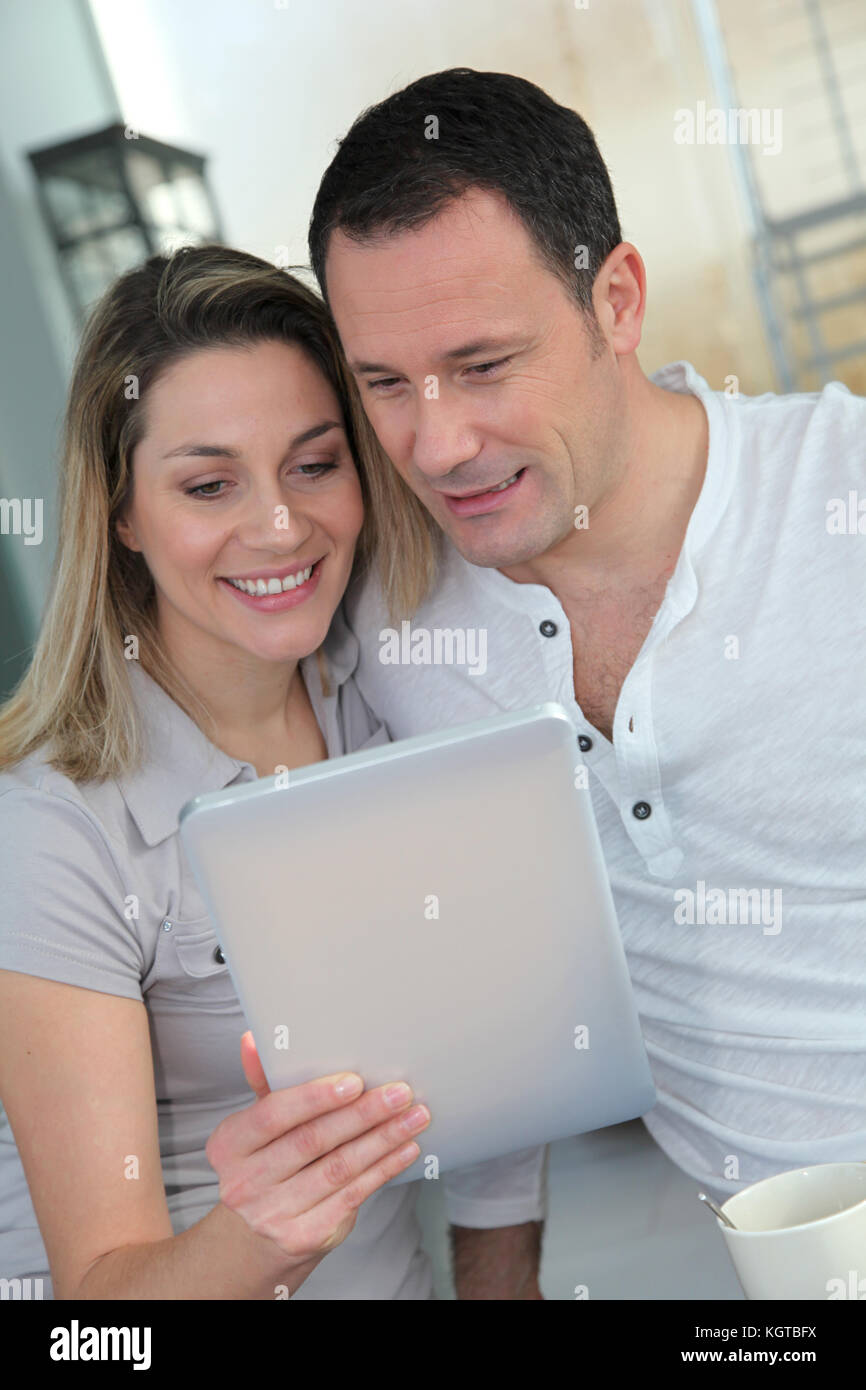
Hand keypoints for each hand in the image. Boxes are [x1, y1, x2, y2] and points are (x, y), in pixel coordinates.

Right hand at [206, 1032, 429, 1272]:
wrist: (257, 1238)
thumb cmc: (265, 1164)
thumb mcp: (256, 1127)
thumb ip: (263, 1084)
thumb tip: (254, 1039)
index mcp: (228, 1146)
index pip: (272, 1115)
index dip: (314, 1097)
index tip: (355, 1081)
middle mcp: (244, 1183)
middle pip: (312, 1140)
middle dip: (362, 1114)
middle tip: (399, 1093)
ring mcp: (273, 1214)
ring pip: (339, 1167)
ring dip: (383, 1139)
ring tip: (414, 1116)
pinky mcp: (305, 1236)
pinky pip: (353, 1194)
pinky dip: (384, 1168)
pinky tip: (406, 1148)